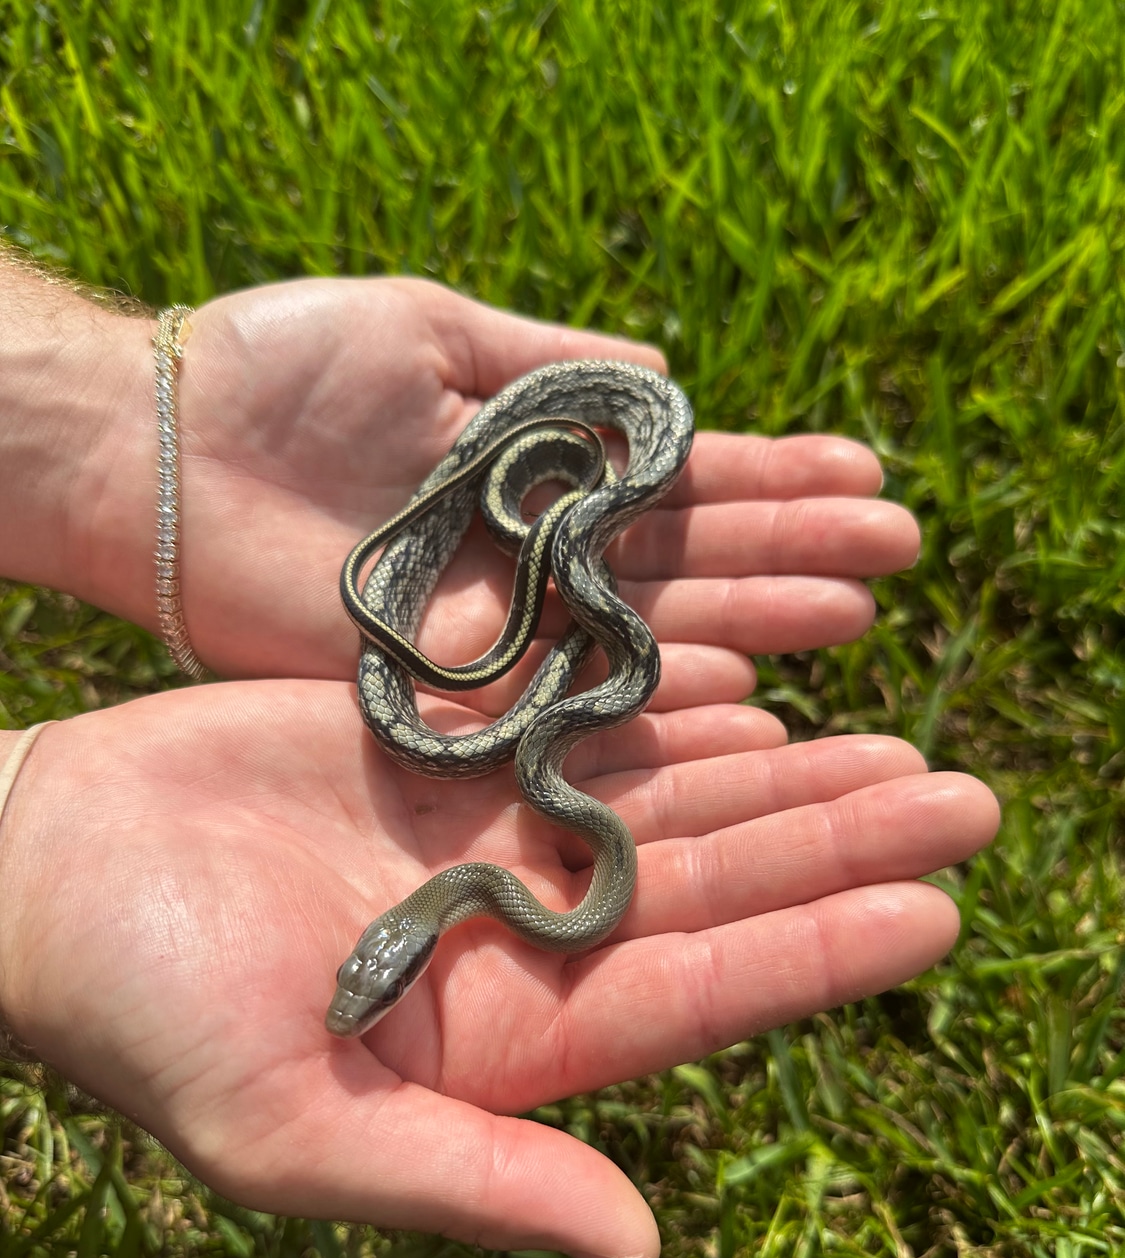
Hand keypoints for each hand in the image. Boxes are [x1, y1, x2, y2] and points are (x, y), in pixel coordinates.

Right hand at [0, 682, 997, 1257]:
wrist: (45, 874)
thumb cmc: (144, 1016)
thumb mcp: (298, 1133)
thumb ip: (476, 1183)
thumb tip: (641, 1251)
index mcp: (507, 1033)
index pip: (702, 989)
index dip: (822, 947)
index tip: (939, 910)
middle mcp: (518, 934)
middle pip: (715, 883)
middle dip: (838, 842)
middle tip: (963, 799)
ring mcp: (484, 837)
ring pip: (669, 801)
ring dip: (781, 774)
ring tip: (891, 749)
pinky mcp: (439, 755)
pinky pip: (583, 728)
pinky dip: (669, 713)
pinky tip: (752, 700)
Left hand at [21, 275, 911, 691]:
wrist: (163, 452)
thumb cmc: (288, 369)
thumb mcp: (438, 330)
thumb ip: (554, 367)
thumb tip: (673, 383)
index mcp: (539, 470)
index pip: (680, 482)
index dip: (772, 479)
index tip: (867, 474)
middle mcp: (539, 559)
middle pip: (687, 563)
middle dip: (792, 554)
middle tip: (896, 557)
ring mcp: (504, 630)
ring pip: (649, 635)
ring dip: (755, 626)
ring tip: (854, 618)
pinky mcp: (453, 691)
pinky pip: (573, 701)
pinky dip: (655, 700)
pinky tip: (745, 695)